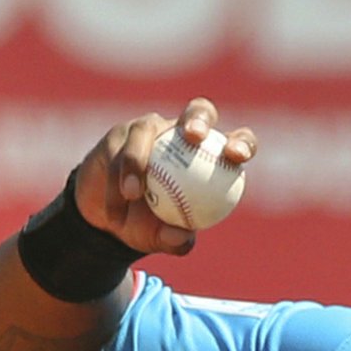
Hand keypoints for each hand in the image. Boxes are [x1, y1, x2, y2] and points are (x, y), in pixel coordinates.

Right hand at [72, 98, 257, 255]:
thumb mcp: (162, 239)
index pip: (236, 143)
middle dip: (199, 119)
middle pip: (199, 110)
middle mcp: (182, 135)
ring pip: (146, 131)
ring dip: (138, 159)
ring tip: (133, 193)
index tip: (236, 156)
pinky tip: (119, 197)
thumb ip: (175, 240)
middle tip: (193, 137)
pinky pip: (119, 150)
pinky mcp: (121, 134)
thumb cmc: (149, 228)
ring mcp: (151, 130)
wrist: (109, 220)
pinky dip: (118, 176)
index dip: (242, 143)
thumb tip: (182, 236)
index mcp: (210, 158)